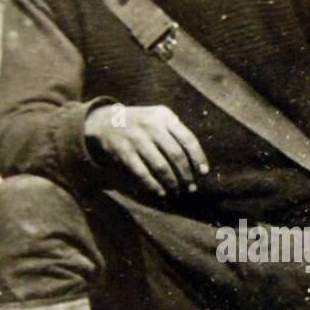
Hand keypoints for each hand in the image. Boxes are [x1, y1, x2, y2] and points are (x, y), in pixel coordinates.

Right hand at [84, 103, 208, 196]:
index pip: (188, 139)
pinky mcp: (123, 151)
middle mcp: (151, 125)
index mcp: (165, 117)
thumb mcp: (159, 118)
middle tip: (191, 188)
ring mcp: (136, 138)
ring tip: (178, 191)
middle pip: (176, 155)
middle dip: (186, 174)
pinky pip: (142, 172)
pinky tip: (161, 192)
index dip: (198, 158)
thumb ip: (177, 132)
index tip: (204, 173)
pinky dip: (153, 185)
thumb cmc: (142, 123)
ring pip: (160, 166)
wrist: (106, 121)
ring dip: (172, 182)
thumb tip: (197, 161)